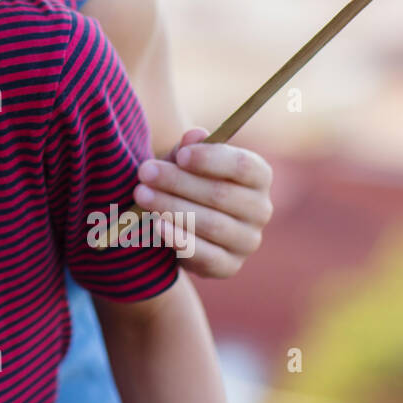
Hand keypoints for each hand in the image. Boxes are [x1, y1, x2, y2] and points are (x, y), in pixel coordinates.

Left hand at [131, 127, 273, 278]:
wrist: (178, 222)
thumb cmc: (184, 182)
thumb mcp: (183, 162)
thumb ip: (188, 149)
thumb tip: (195, 135)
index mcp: (257, 177)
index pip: (243, 166)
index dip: (211, 159)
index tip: (179, 155)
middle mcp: (260, 210)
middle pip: (222, 195)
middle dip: (179, 182)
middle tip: (145, 172)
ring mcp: (247, 241)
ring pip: (212, 225)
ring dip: (172, 208)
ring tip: (142, 195)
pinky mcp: (229, 266)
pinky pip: (207, 256)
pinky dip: (181, 240)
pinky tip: (158, 226)